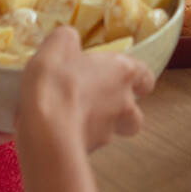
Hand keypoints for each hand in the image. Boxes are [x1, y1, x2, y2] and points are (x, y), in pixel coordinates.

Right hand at [18, 26, 154, 150]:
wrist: (45, 127)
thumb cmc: (57, 81)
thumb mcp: (58, 45)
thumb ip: (68, 39)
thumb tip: (68, 39)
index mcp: (123, 72)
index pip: (145, 77)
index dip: (138, 79)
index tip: (130, 80)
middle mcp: (124, 104)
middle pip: (135, 112)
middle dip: (122, 111)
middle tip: (98, 102)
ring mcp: (108, 132)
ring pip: (112, 131)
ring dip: (98, 126)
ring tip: (73, 117)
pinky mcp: (90, 152)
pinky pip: (88, 145)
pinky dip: (76, 139)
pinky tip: (56, 131)